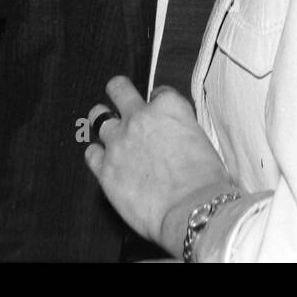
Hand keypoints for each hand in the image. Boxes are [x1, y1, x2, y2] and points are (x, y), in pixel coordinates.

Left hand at [84, 76, 234, 256]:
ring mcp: (119, 141)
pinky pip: (91, 153)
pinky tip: (104, 160)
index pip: (158, 92)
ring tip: (108, 129)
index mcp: (168, 106)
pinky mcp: (105, 169)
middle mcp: (140, 117)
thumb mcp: (200, 138)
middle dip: (119, 91)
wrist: (191, 208)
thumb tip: (172, 135)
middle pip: (119, 89)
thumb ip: (180, 128)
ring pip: (97, 117)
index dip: (159, 104)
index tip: (160, 114)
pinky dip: (97, 155)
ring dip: (104, 122)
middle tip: (120, 97)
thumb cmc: (205, 178)